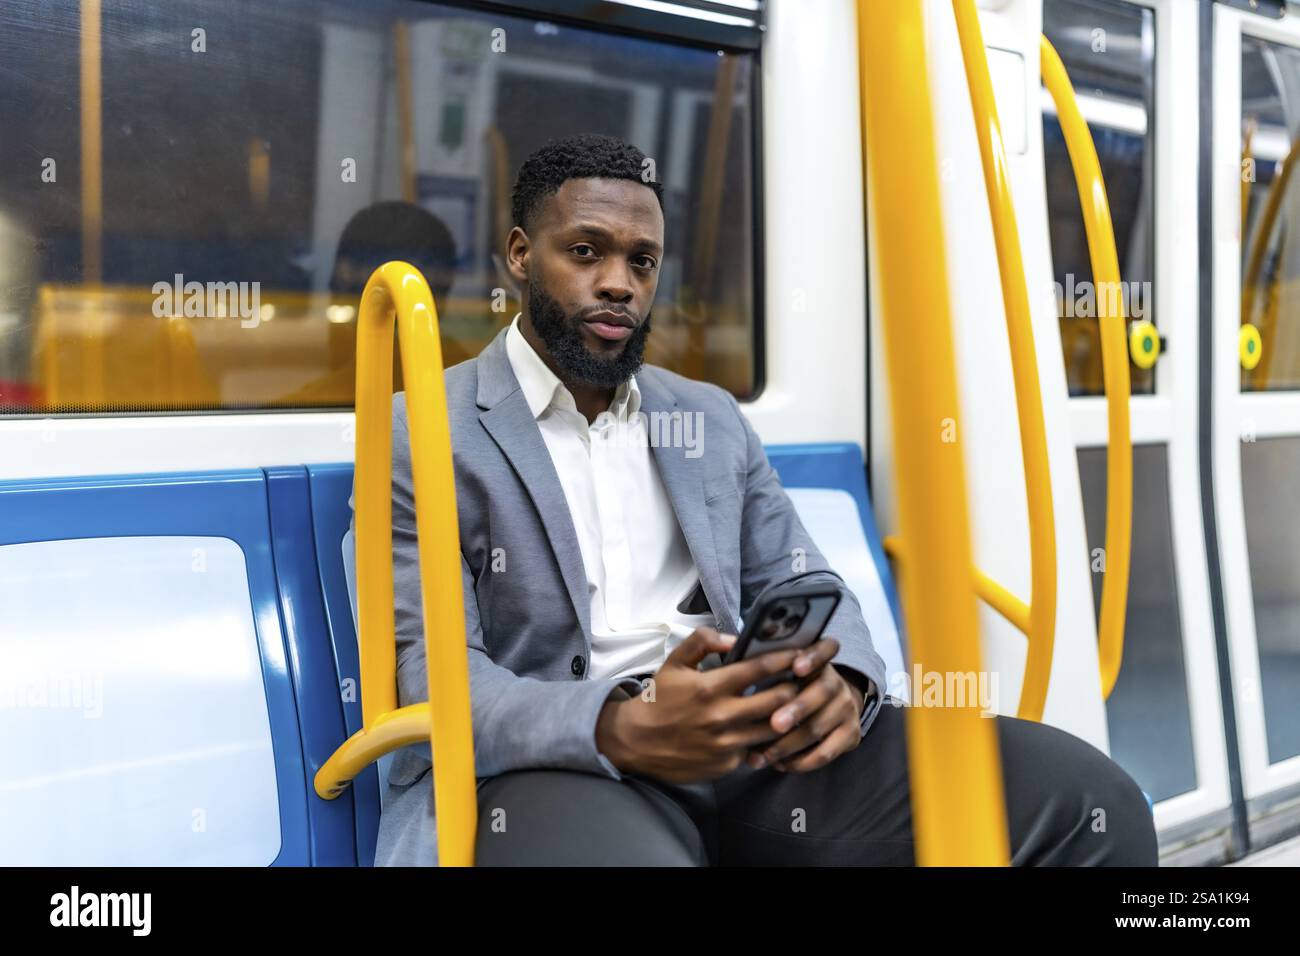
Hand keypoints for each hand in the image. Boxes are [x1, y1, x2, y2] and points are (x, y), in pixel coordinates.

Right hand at [595, 627, 803, 783]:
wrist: (636, 742)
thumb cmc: (659, 700)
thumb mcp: (674, 663)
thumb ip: (702, 642)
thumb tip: (734, 638)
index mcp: (710, 687)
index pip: (759, 669)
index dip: (785, 659)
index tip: (800, 654)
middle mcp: (722, 716)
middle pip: (777, 701)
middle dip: (794, 689)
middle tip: (801, 682)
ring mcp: (726, 744)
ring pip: (773, 729)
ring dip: (785, 716)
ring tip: (792, 706)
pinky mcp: (726, 764)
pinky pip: (755, 750)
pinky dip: (763, 740)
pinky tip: (767, 731)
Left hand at [745, 638, 862, 773]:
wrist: (830, 708)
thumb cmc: (791, 688)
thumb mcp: (784, 672)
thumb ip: (767, 668)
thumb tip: (733, 660)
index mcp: (820, 660)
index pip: (825, 648)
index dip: (813, 657)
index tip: (796, 667)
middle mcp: (837, 682)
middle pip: (822, 692)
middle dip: (796, 709)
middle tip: (774, 724)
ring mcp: (847, 709)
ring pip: (817, 728)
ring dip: (787, 745)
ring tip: (762, 755)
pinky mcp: (851, 735)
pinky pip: (825, 753)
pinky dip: (800, 762)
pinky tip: (779, 764)